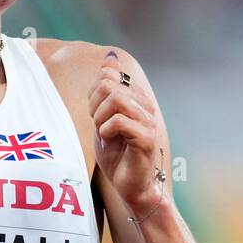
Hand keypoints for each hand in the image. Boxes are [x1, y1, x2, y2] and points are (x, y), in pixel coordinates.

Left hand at [88, 54, 165, 217]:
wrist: (129, 185)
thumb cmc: (117, 153)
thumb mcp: (103, 117)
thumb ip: (104, 91)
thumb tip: (109, 57)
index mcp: (137, 98)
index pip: (108, 76)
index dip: (93, 93)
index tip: (95, 112)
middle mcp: (146, 106)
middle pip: (110, 85)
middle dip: (94, 104)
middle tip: (98, 124)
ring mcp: (148, 121)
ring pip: (116, 99)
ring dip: (100, 117)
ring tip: (104, 132)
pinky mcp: (146, 138)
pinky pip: (120, 121)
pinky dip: (106, 130)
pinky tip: (108, 139)